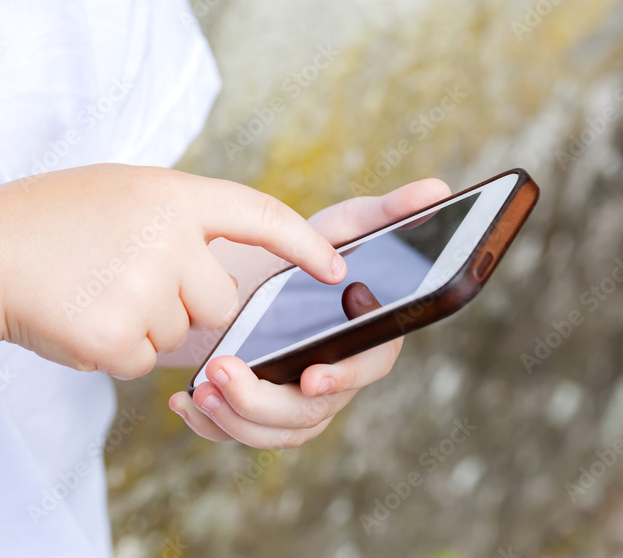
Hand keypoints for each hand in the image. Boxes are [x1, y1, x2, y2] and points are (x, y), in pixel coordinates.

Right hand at [0, 163, 346, 378]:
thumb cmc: (51, 222)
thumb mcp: (123, 193)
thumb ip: (180, 218)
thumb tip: (223, 260)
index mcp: (174, 196)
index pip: (260, 214)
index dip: (302, 242)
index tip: (335, 266)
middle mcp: (170, 240)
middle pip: (221, 300)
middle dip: (186, 302)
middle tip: (124, 277)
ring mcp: (146, 289)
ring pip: (181, 333)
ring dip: (146, 324)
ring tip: (94, 289)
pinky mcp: (121, 338)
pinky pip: (146, 360)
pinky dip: (118, 349)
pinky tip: (82, 318)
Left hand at [168, 178, 451, 447]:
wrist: (258, 272)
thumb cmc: (310, 250)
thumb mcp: (345, 226)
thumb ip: (389, 212)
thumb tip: (437, 188)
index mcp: (362, 337)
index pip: (368, 366)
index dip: (346, 374)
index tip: (312, 376)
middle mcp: (335, 376)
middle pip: (312, 412)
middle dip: (264, 400)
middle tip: (221, 368)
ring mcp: (298, 400)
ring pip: (277, 431)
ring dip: (236, 418)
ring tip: (200, 387)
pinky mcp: (262, 413)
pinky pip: (243, 435)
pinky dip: (213, 426)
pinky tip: (185, 402)